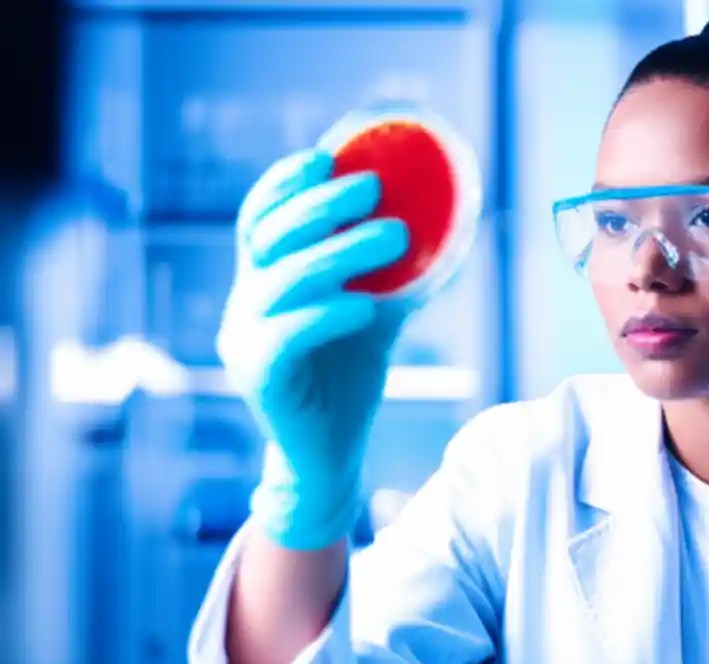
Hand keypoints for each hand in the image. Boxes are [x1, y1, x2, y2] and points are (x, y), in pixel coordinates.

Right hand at [218, 149, 410, 549]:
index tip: (325, 157)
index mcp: (262, 279)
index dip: (283, 183)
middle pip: (270, 237)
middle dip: (321, 204)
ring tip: (396, 237)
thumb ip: (396, 274)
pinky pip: (287, 334)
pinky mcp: (257, 375)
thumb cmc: (349, 374)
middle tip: (374, 187)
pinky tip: (366, 305)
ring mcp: (243, 338)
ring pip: (283, 280)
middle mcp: (245, 302)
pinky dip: (328, 313)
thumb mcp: (375, 311)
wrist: (332, 450)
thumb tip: (453, 231)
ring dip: (341, 252)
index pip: (258, 218)